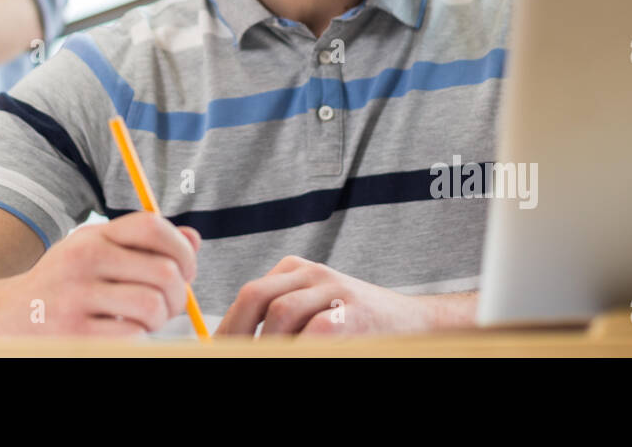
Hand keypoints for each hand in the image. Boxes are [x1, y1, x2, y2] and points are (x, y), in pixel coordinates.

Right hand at [0, 214, 201, 335]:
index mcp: (93, 236)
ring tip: (145, 321)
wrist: (2, 319)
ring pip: (152, 305)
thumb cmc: (62, 286)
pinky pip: (133, 334)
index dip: (182, 248)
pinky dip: (138, 337)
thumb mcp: (96, 254)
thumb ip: (143, 246)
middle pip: (163, 271)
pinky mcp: (74, 332)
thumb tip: (193, 239)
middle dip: (179, 294)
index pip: (152, 226)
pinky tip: (122, 333)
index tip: (186, 269)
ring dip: (160, 319)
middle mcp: (84, 259)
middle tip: (171, 305)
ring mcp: (77, 296)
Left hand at [215, 256, 471, 336]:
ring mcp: (334, 288)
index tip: (217, 350)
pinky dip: (300, 348)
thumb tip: (235, 346)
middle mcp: (310, 273)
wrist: (414, 323)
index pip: (248, 295)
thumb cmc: (357, 325)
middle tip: (231, 356)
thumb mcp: (313, 313)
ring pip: (281, 312)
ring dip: (266, 343)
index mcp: (293, 272)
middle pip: (256, 295)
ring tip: (262, 358)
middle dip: (236, 332)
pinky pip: (317, 329)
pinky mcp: (356, 312)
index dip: (228, 327)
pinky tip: (300, 355)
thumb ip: (279, 324)